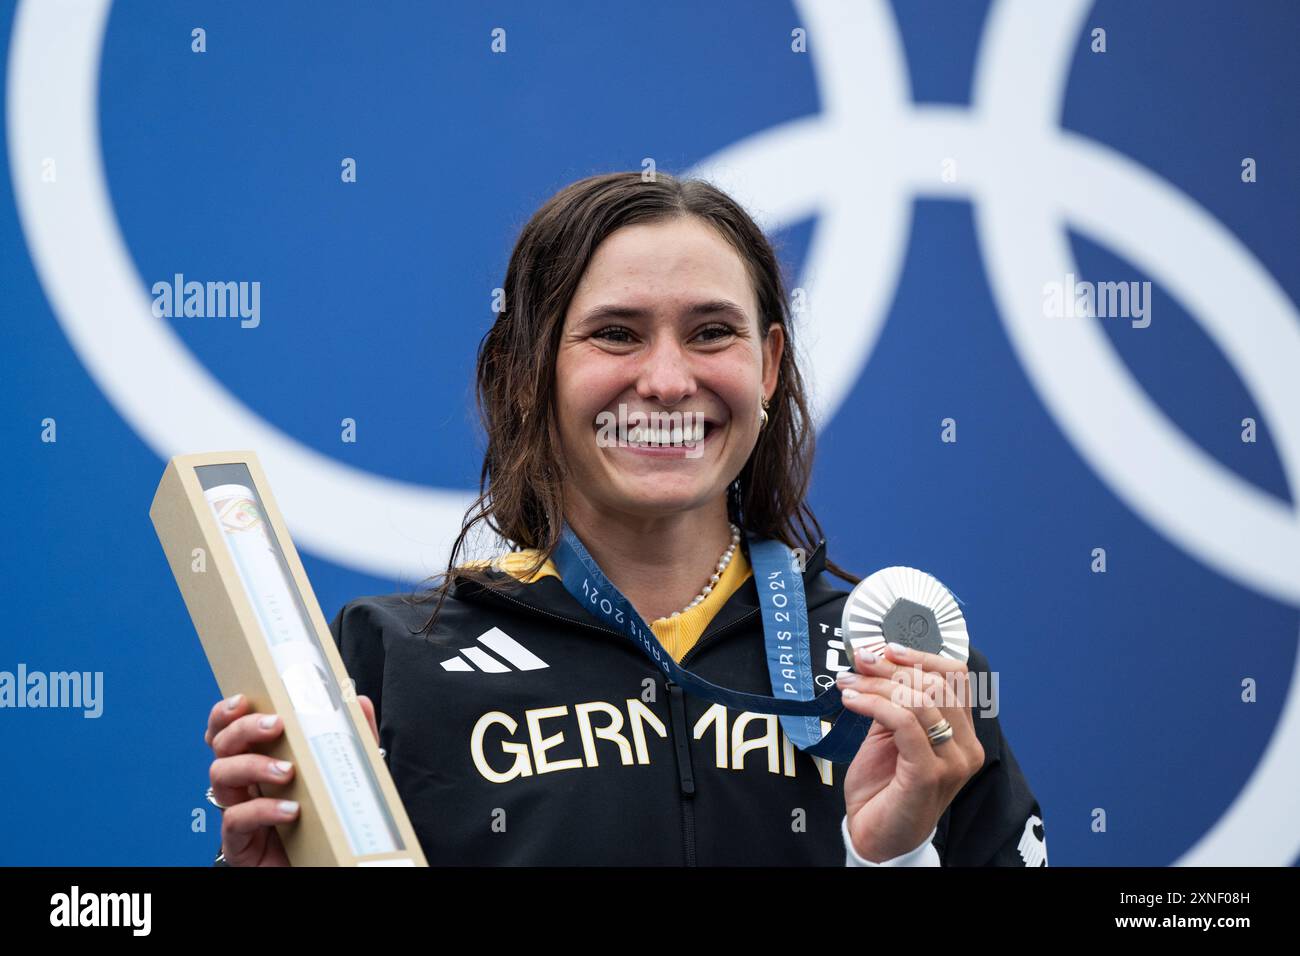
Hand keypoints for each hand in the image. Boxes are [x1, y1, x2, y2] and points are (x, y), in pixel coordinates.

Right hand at [204, 693, 378, 865]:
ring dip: (253, 765)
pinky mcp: (240, 843)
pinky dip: (262, 810)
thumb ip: (352, 737)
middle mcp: (243, 784)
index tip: (243, 700)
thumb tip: (357, 701)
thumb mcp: (344, 771)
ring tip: (288, 772)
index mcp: (260, 760)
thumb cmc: (328, 817)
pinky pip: (235, 820)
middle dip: (244, 729)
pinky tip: (290, 810)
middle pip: (222, 745)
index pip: (229, 730)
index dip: (226, 713)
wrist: (329, 861)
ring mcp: (238, 811)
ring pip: (221, 775)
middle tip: (276, 725)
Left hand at [837, 642, 983, 861]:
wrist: (875, 837)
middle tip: (857, 662)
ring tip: (847, 682)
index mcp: (963, 734)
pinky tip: (851, 700)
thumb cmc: (883, 788)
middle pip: (936, 683)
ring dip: (877, 683)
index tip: (886, 648)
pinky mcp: (929, 774)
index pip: (957, 678)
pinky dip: (874, 704)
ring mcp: (952, 762)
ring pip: (920, 699)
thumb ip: (894, 702)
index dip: (922, 656)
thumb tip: (877, 658)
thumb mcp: (891, 735)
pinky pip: (905, 722)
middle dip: (891, 667)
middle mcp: (966, 747)